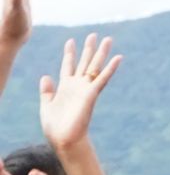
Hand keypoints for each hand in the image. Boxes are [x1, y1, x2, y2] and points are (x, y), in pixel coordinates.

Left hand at [39, 35, 121, 150]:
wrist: (64, 139)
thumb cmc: (55, 126)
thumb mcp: (46, 104)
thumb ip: (47, 90)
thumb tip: (46, 76)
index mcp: (65, 87)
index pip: (68, 66)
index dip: (70, 53)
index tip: (71, 41)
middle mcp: (78, 86)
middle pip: (85, 63)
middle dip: (89, 49)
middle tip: (94, 35)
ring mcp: (86, 89)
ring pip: (95, 67)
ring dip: (102, 53)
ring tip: (108, 39)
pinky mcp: (91, 94)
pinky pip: (102, 78)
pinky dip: (110, 68)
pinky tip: (118, 58)